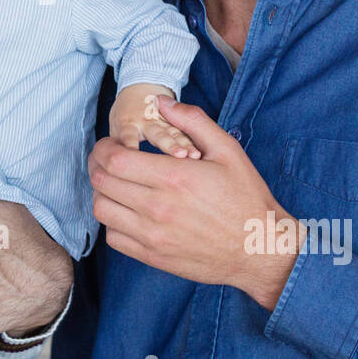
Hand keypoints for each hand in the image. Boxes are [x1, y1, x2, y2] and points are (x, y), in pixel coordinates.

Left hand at [90, 97, 304, 309]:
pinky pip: (113, 237)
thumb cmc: (246, 198)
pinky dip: (112, 221)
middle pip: (101, 182)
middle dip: (98, 164)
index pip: (114, 159)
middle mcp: (158, 208)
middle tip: (109, 158)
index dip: (104, 147)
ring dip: (103, 192)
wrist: (259, 249)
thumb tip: (161, 102)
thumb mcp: (227, 150)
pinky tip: (127, 210)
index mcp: (173, 177)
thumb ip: (192, 120)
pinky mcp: (153, 256)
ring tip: (117, 183)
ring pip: (102, 210)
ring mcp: (153, 235)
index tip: (112, 144)